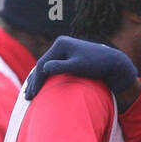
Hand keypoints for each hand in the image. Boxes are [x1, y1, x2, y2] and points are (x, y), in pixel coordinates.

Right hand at [24, 36, 138, 100]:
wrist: (113, 63)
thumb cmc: (97, 65)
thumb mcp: (78, 66)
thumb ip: (61, 66)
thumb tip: (43, 68)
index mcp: (61, 44)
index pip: (43, 64)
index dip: (36, 81)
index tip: (32, 95)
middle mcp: (61, 45)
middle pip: (42, 65)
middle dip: (34, 82)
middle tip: (27, 97)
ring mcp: (65, 52)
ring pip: (47, 68)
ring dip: (39, 82)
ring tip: (31, 95)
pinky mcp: (69, 59)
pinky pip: (54, 70)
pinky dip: (47, 80)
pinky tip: (44, 89)